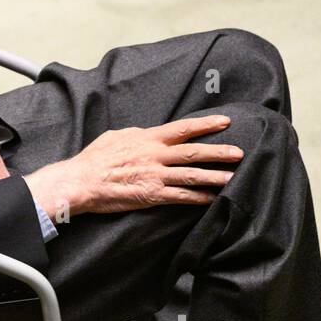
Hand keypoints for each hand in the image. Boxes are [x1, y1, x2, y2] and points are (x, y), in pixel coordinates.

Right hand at [24, 114, 242, 217]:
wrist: (82, 181)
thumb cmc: (95, 159)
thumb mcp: (116, 136)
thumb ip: (136, 135)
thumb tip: (146, 132)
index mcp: (147, 138)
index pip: (182, 128)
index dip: (205, 125)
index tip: (225, 121)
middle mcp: (155, 155)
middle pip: (194, 152)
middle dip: (219, 152)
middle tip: (239, 152)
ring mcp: (155, 176)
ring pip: (192, 175)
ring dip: (214, 176)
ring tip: (233, 177)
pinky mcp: (151, 195)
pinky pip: (180, 197)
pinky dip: (198, 198)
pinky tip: (211, 199)